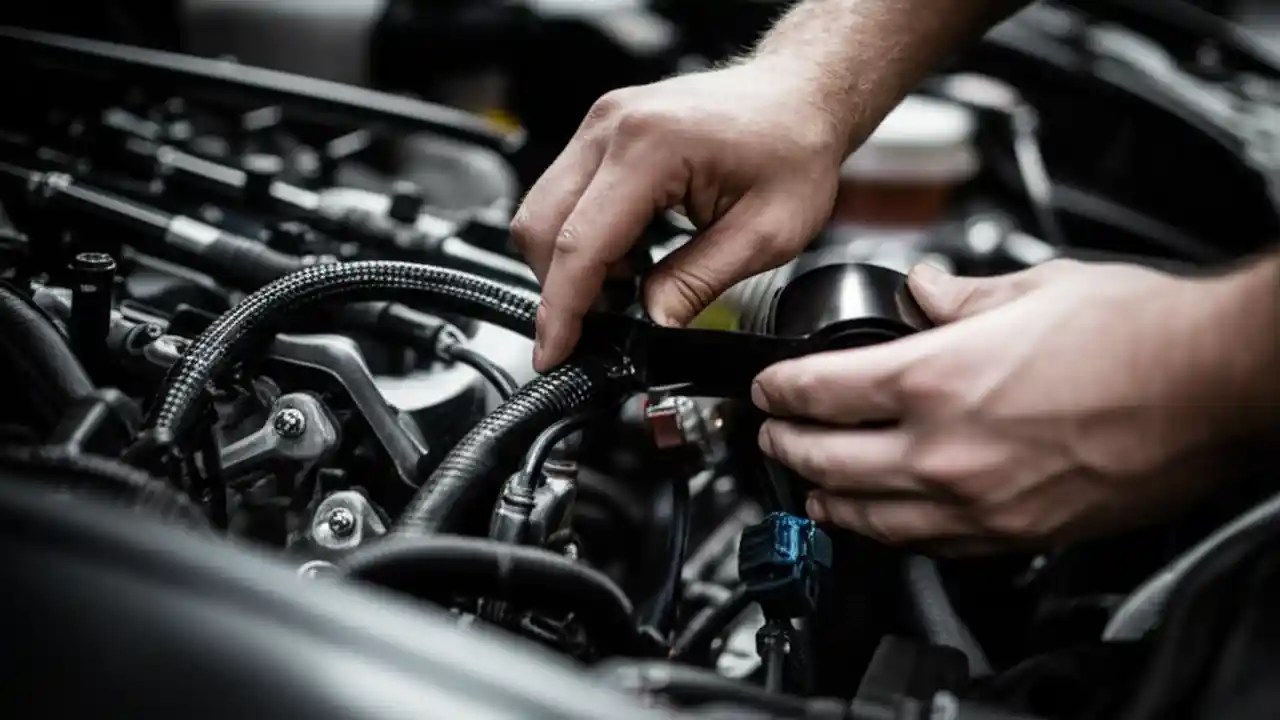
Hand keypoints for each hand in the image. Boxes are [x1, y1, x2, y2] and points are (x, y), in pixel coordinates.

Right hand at [512, 59, 847, 370]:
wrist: (800, 94)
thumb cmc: (794, 146)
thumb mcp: (765, 234)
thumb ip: (698, 283)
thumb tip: (652, 323)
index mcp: (650, 146)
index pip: (580, 243)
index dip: (562, 309)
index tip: (554, 352)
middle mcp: (612, 127)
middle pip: (541, 226)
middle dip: (560, 288)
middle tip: (603, 326)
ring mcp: (602, 125)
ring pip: (545, 210)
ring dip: (571, 262)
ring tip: (629, 284)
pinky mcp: (603, 133)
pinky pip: (564, 194)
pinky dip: (583, 237)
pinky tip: (630, 254)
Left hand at [752, 259, 1279, 553]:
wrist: (1214, 388)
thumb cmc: (1137, 335)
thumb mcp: (1031, 287)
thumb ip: (957, 295)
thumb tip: (922, 289)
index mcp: (934, 378)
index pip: (818, 391)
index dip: (778, 388)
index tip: (768, 387)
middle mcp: (943, 449)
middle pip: (824, 459)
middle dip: (784, 444)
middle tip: (772, 434)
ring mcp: (975, 502)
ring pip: (865, 516)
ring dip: (822, 499)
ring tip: (806, 486)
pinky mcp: (1012, 536)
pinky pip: (924, 544)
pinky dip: (886, 531)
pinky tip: (878, 521)